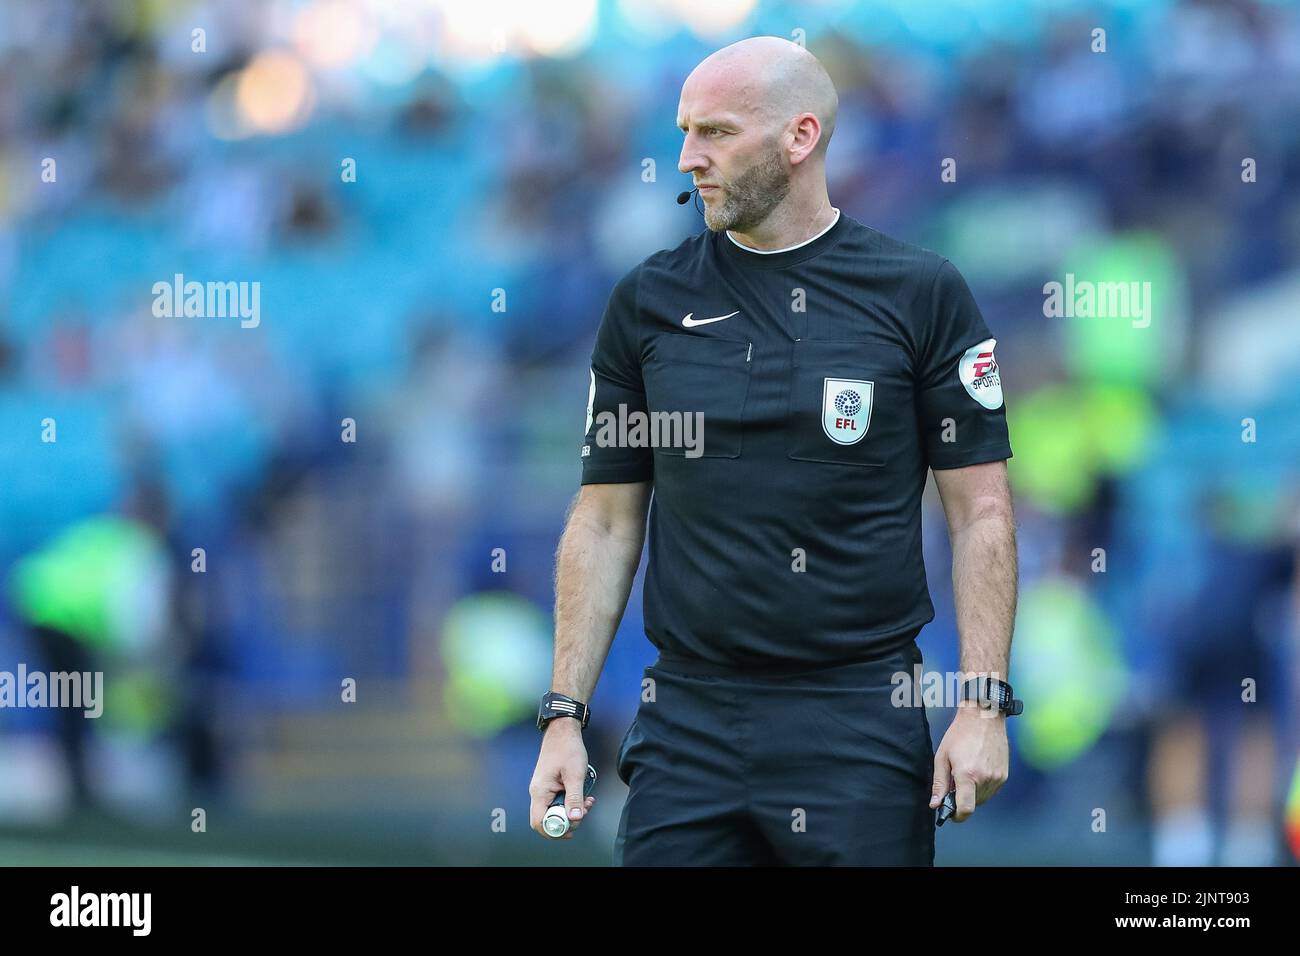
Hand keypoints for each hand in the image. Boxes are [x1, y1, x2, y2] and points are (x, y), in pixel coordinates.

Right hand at [529, 720, 595, 838]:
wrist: (563, 731)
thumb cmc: (567, 749)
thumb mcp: (575, 775)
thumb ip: (575, 798)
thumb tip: (576, 819)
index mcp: (540, 792)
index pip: (539, 822)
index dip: (555, 830)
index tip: (572, 828)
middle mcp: (538, 793)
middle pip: (548, 819)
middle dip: (567, 821)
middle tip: (584, 812)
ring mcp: (543, 790)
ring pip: (555, 811)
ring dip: (571, 811)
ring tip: (588, 803)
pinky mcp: (550, 786)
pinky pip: (558, 802)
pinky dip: (571, 803)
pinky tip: (584, 797)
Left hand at [928, 702, 1008, 822]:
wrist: (984, 718)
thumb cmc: (960, 735)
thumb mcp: (942, 757)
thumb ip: (939, 783)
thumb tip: (936, 804)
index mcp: (968, 775)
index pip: (966, 809)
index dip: (957, 816)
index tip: (951, 814)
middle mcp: (985, 779)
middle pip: (973, 804)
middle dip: (962, 800)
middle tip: (955, 782)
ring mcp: (997, 778)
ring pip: (983, 799)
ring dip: (973, 793)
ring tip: (967, 771)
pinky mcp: (1004, 775)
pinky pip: (991, 790)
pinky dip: (982, 787)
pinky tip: (977, 769)